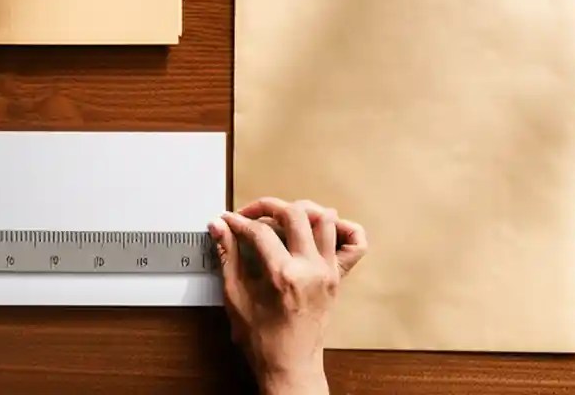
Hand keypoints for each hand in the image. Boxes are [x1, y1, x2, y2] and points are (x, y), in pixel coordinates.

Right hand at [208, 198, 367, 394]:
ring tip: (282, 220)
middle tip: (251, 215)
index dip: (238, 222)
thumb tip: (219, 227)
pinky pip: (354, 243)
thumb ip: (228, 256)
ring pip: (325, 219)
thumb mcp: (236, 297)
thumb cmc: (263, 341)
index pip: (260, 230)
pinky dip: (343, 229)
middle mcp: (311, 269)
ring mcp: (329, 271)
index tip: (227, 221)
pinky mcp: (338, 277)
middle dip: (268, 207)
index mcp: (284, 275)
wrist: (290, 367)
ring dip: (301, 212)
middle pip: (294, 213)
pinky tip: (321, 230)